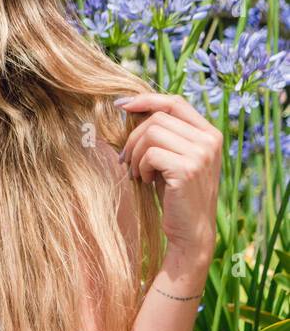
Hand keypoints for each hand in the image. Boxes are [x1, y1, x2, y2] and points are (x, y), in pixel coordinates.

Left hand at [116, 92, 221, 259]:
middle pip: (157, 118)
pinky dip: (139, 166)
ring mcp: (201, 154)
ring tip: (137, 172)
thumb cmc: (175, 193)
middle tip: (126, 159)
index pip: (175, 101)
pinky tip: (144, 180)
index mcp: (210, 133)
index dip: (145, 99)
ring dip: (135, 153)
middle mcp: (210, 140)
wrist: (190, 231)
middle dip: (133, 137)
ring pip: (151, 133)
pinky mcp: (188, 169)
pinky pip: (150, 153)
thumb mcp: (172, 157)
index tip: (120, 105)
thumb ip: (163, 133)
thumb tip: (129, 105)